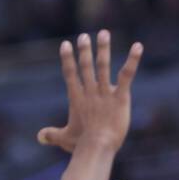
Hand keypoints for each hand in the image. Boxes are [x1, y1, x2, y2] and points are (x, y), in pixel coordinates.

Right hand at [38, 30, 142, 152]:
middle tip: (84, 36)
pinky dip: (133, 60)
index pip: (70, 74)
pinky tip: (139, 46)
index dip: (67, 59)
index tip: (65, 44)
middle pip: (85, 66)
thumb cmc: (81, 145)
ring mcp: (104, 93)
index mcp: (77, 99)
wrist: (97, 146)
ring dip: (103, 49)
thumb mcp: (65, 138)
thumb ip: (52, 135)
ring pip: (103, 66)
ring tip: (104, 33)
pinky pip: (126, 75)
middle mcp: (90, 91)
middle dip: (84, 50)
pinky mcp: (120, 97)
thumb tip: (39, 137)